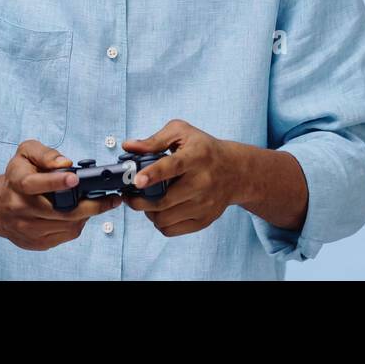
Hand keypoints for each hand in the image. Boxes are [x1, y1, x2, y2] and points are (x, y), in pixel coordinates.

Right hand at [0, 140, 122, 250]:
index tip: (76, 178)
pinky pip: (66, 235)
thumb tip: (65, 163)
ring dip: (87, 215)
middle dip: (90, 205)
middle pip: (59, 212)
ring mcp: (28, 229)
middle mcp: (21, 208)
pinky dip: (78, 224)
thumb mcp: (25, 154)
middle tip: (111, 199)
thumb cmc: (16, 177)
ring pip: (67, 226)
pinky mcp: (36, 242)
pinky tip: (80, 214)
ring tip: (96, 204)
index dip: (57, 182)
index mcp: (18, 183)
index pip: (36, 184)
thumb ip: (44, 154)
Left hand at [120, 119, 242, 236]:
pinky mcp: (205, 219)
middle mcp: (202, 182)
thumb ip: (154, 140)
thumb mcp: (182, 133)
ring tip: (148, 202)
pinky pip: (171, 230)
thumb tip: (128, 147)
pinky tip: (161, 210)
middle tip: (130, 195)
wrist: (236, 171)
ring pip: (163, 219)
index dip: (152, 174)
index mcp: (195, 157)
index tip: (137, 181)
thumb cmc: (204, 150)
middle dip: (138, 201)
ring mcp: (204, 204)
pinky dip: (160, 223)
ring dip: (148, 213)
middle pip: (163, 201)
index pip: (172, 166)